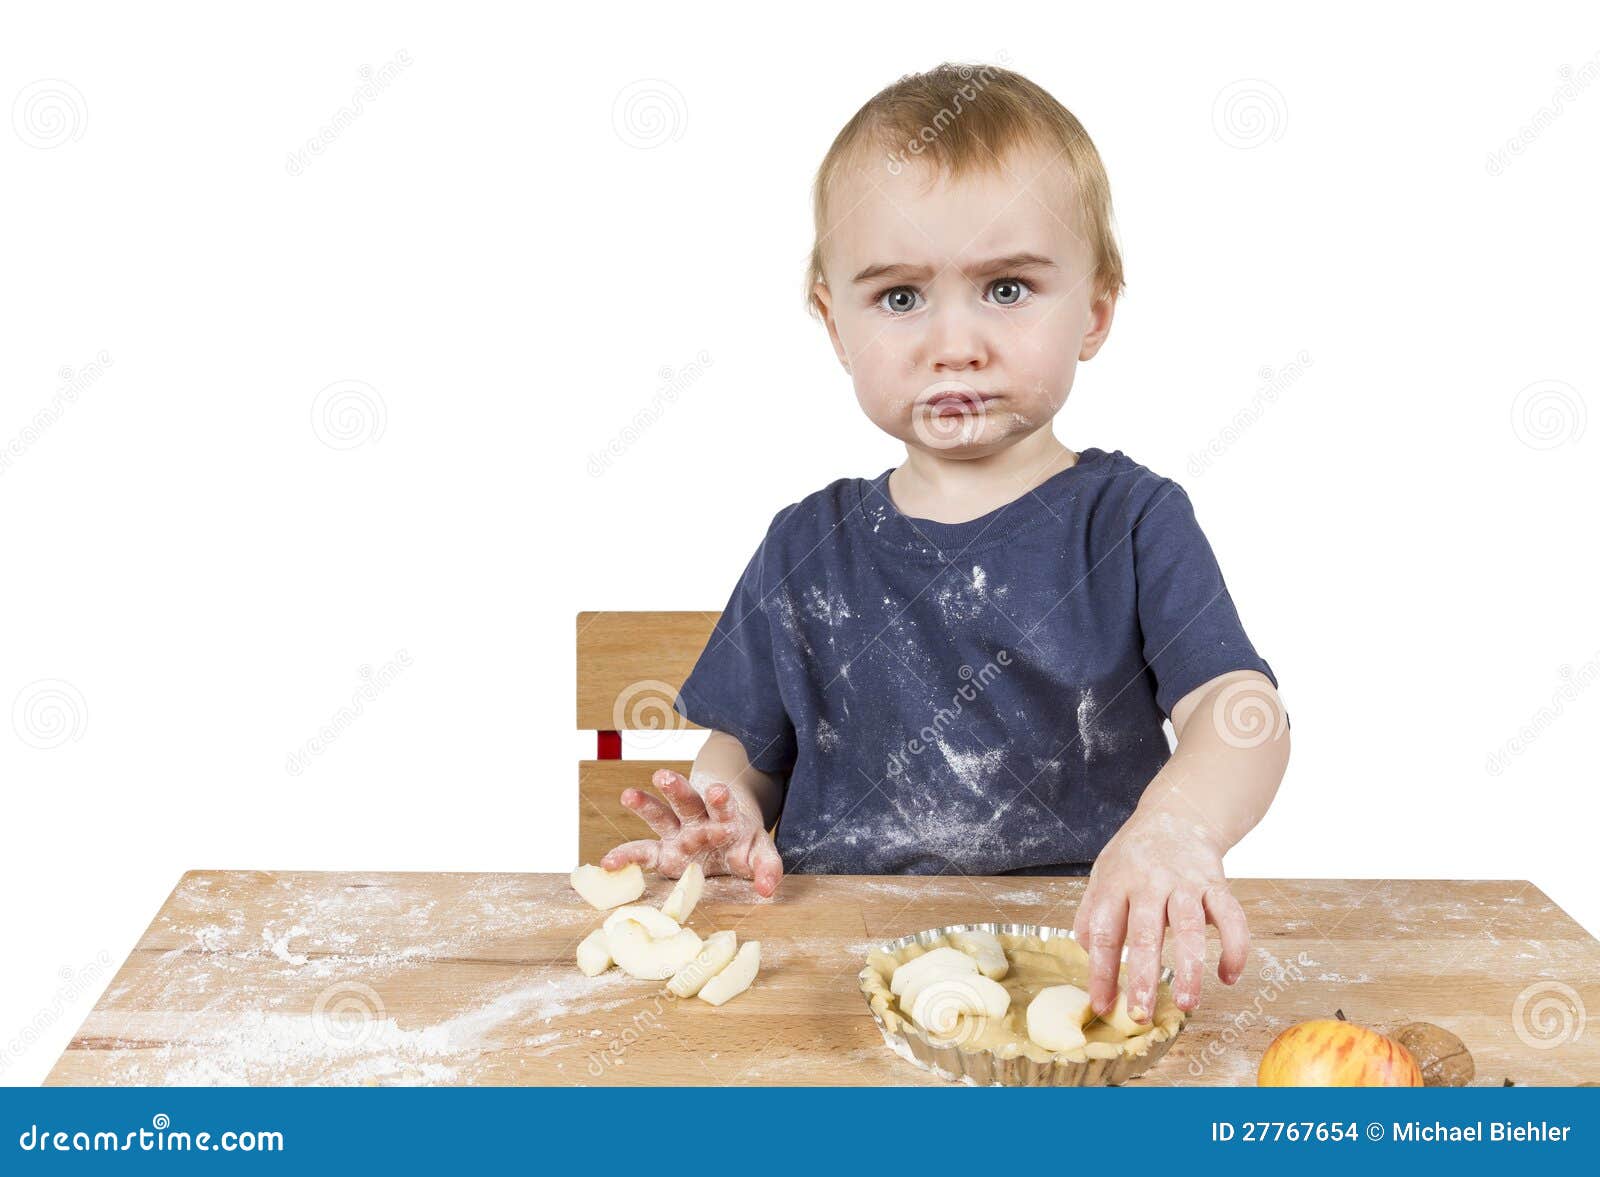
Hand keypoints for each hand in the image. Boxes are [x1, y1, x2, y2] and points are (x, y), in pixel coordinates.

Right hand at [600, 768, 783, 897]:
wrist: (727, 836)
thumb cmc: (743, 843)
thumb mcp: (760, 851)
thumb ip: (767, 867)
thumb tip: (768, 890)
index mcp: (724, 817)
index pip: (722, 805)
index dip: (719, 799)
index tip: (716, 791)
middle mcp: (697, 820)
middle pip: (687, 801)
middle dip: (677, 789)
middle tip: (664, 776)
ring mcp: (677, 834)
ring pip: (661, 816)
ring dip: (646, 806)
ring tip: (628, 795)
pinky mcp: (663, 853)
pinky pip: (642, 852)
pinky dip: (626, 856)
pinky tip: (609, 862)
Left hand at [1073, 804, 1248, 1022]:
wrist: (1177, 813)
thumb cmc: (1134, 856)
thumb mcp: (1102, 875)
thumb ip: (1091, 914)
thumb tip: (1085, 953)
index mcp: (1115, 883)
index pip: (1103, 932)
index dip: (1101, 971)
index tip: (1101, 1005)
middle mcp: (1148, 882)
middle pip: (1144, 932)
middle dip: (1143, 977)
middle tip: (1140, 1013)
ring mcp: (1185, 882)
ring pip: (1188, 927)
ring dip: (1189, 968)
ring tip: (1186, 1003)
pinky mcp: (1216, 883)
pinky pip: (1230, 918)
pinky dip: (1234, 948)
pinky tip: (1228, 977)